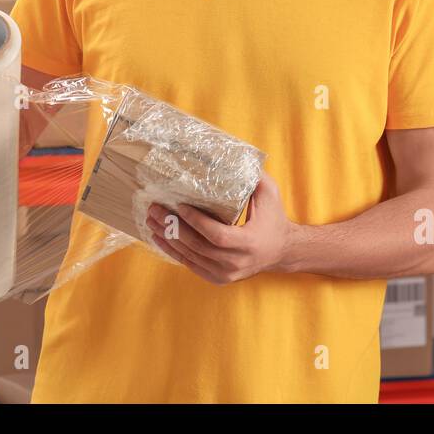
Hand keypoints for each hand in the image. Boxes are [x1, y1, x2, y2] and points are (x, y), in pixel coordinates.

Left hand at [144, 170, 293, 283]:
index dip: (196, 222)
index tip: (179, 206)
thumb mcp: (269, 194)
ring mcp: (226, 274)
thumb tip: (231, 155)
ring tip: (152, 221)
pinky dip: (174, 251)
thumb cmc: (274, 219)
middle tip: (155, 210)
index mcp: (249, 242)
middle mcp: (236, 262)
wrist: (281, 251)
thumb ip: (253, 176)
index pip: (217, 235)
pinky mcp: (218, 278)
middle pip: (198, 247)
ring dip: (169, 239)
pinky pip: (191, 265)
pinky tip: (160, 238)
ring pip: (191, 257)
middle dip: (174, 228)